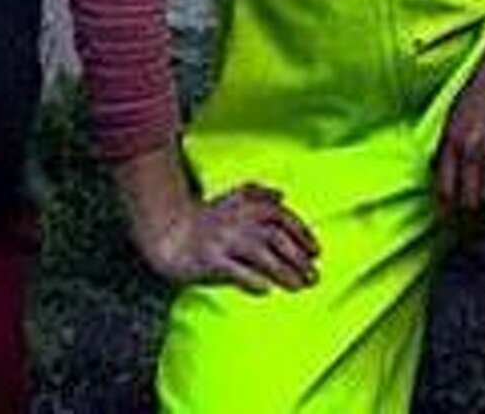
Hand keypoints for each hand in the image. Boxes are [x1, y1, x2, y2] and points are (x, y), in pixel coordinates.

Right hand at [135, 182, 318, 291]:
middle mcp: (238, 221)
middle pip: (276, 237)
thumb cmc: (203, 218)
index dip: (302, 233)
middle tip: (315, 275)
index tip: (317, 251)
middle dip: (299, 257)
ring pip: (262, 256)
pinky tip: (267, 290)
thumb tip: (282, 195)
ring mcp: (224, 240)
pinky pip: (236, 271)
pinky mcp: (210, 260)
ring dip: (284, 271)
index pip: (282, 216)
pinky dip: (253, 280)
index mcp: (245, 205)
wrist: (168, 231)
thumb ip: (257, 194)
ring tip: (299, 286)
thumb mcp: (231, 197)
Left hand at [434, 28, 484, 213]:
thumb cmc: (479, 91)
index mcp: (451, 140)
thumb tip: (440, 172)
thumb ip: (448, 144)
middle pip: (468, 199)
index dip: (446, 210)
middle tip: (477, 213)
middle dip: (472, 210)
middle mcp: (470, 146)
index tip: (450, 220)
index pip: (444, 188)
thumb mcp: (454, 115)